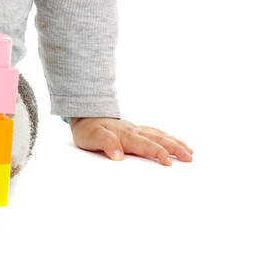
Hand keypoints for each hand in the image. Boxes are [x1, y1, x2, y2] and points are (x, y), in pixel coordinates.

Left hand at [69, 117, 193, 165]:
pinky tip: (174, 141)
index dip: (158, 153)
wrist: (85, 114)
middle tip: (190, 158)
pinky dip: (167, 137)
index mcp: (126, 135)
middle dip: (175, 148)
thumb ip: (107, 144)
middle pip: (159, 139)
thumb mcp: (92, 137)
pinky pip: (156, 132)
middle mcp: (135, 131)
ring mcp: (137, 129)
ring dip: (175, 143)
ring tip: (190, 152)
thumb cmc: (89, 129)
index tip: (169, 162)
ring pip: (160, 135)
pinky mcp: (136, 130)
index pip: (145, 145)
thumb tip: (118, 156)